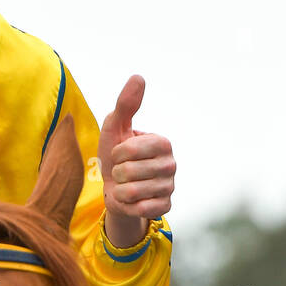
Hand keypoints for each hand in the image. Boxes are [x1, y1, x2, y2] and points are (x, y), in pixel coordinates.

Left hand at [96, 76, 175, 247]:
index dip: (117, 153)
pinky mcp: (165, 206)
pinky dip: (129, 206)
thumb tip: (138, 77)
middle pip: (129, 171)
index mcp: (162, 143)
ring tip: (125, 185)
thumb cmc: (115, 156)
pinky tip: (132, 200)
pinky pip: (142, 208)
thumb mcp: (115, 128)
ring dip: (120, 190)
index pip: (131, 149)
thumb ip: (125, 104)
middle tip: (122, 172)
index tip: (119, 153)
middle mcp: (171, 164)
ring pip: (133, 191)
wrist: (114, 189)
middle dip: (117, 173)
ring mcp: (170, 186)